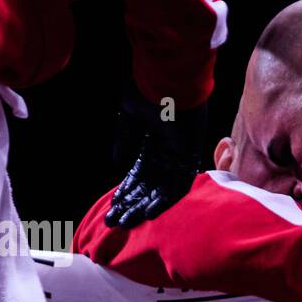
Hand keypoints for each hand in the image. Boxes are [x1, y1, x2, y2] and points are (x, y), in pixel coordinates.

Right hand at [104, 95, 207, 228]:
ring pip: (161, 189)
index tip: (112, 207)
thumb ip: (124, 139)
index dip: (125, 192)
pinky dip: (166, 199)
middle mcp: (166, 153)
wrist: (167, 79)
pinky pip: (179, 184)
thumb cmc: (148, 91)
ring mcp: (178, 155)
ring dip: (145, 206)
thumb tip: (116, 163)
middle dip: (131, 205)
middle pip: (147, 187)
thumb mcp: (129, 116)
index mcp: (152, 143)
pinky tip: (150, 212)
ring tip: (128, 222)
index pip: (138, 176)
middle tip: (114, 222)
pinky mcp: (190, 154)